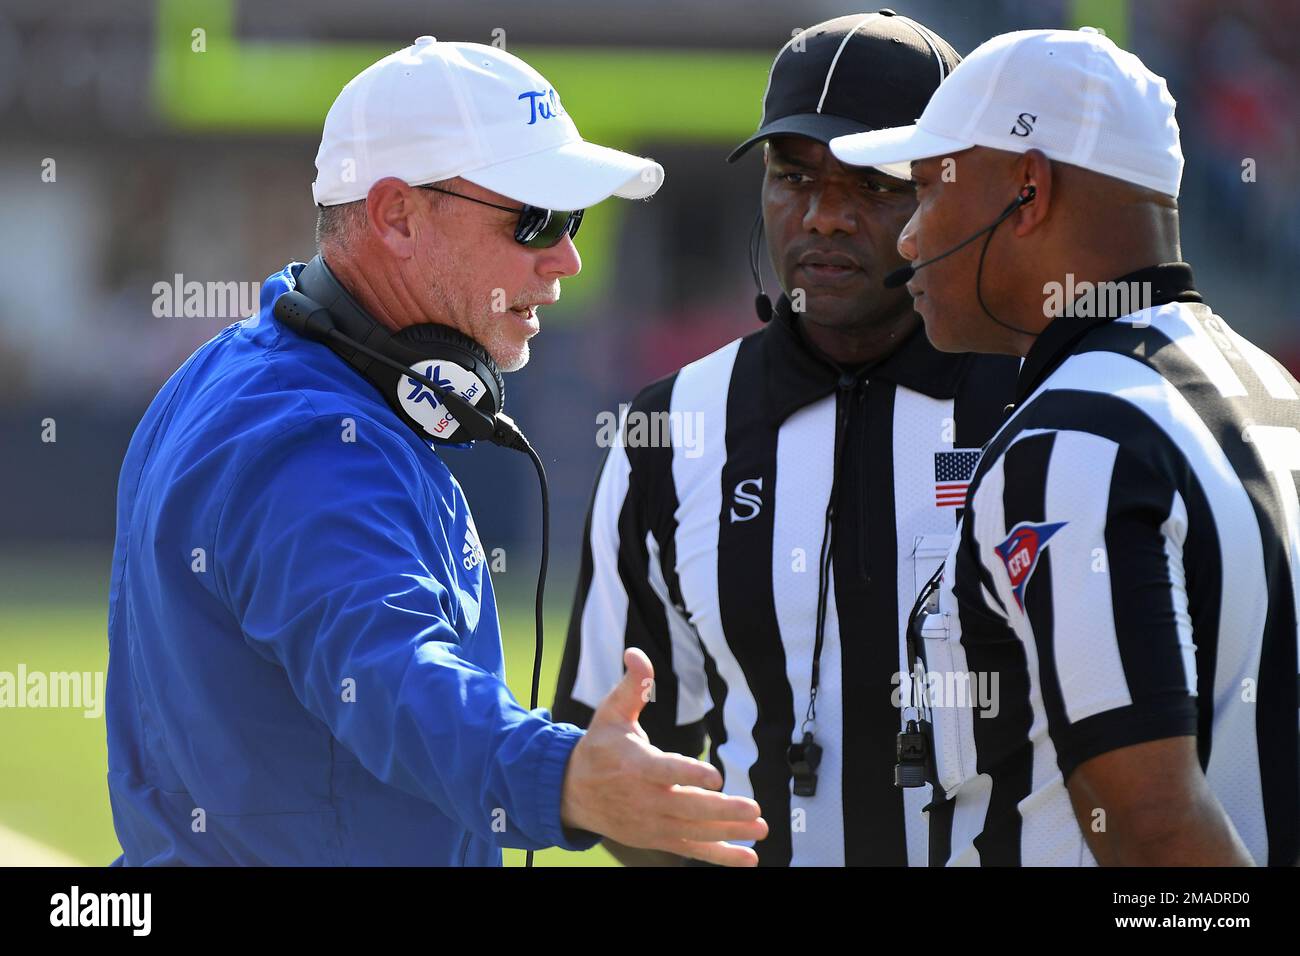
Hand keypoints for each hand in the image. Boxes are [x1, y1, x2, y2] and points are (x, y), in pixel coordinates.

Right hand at [560, 648, 766, 865]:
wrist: (572, 792)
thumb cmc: (600, 747)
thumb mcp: (611, 712)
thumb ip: (632, 685)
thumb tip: (636, 653)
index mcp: (634, 764)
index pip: (664, 771)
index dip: (689, 774)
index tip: (714, 777)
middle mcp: (644, 799)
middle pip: (686, 808)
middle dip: (721, 810)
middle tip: (753, 808)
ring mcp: (651, 823)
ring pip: (693, 831)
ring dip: (729, 832)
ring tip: (760, 828)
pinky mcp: (657, 838)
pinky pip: (691, 849)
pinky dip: (720, 855)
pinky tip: (748, 858)